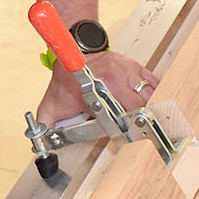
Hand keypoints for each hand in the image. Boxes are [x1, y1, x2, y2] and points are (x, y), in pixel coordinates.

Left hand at [35, 50, 155, 125]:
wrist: (75, 55)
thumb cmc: (66, 82)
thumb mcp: (51, 104)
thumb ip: (47, 124)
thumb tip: (41, 144)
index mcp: (95, 93)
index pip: (119, 115)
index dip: (128, 127)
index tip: (134, 136)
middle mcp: (114, 81)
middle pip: (140, 106)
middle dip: (143, 120)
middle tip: (146, 132)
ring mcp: (127, 72)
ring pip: (150, 95)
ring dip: (152, 107)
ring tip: (152, 120)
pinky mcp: (136, 67)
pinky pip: (154, 82)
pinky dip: (157, 93)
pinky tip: (156, 102)